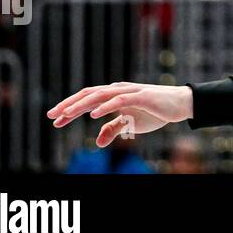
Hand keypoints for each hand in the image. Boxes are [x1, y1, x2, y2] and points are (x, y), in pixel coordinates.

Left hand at [47, 81, 193, 146]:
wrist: (181, 105)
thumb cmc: (156, 112)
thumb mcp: (131, 124)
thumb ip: (113, 129)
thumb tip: (96, 142)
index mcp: (114, 96)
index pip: (87, 100)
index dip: (70, 109)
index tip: (54, 120)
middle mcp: (118, 90)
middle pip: (88, 94)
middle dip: (68, 105)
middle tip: (51, 116)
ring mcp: (129, 91)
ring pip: (100, 96)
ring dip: (81, 105)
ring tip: (66, 114)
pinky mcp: (141, 96)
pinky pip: (119, 100)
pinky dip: (105, 106)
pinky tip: (93, 114)